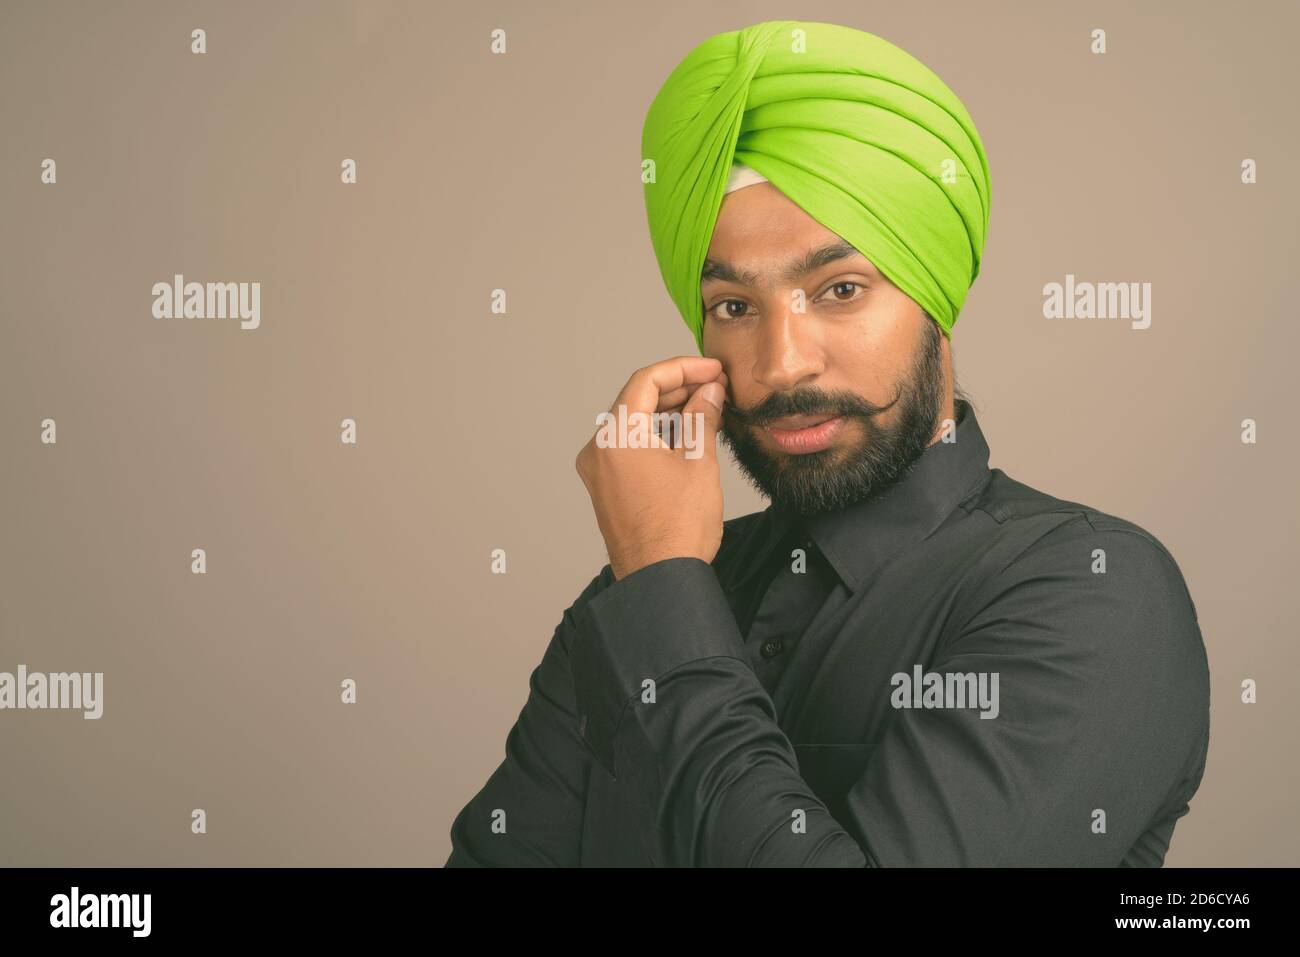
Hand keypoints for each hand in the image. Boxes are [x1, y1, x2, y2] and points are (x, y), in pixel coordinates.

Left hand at [575, 356, 727, 579]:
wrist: (661, 579)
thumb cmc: (677, 528)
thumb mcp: (699, 461)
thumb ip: (703, 416)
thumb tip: (710, 390)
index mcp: (615, 437)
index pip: (646, 382)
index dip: (683, 369)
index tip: (712, 369)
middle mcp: (598, 450)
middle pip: (638, 401)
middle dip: (679, 390)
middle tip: (715, 386)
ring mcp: (599, 471)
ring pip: (635, 425)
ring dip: (670, 414)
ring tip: (708, 410)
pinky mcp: (607, 488)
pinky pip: (631, 448)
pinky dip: (658, 437)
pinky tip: (688, 437)